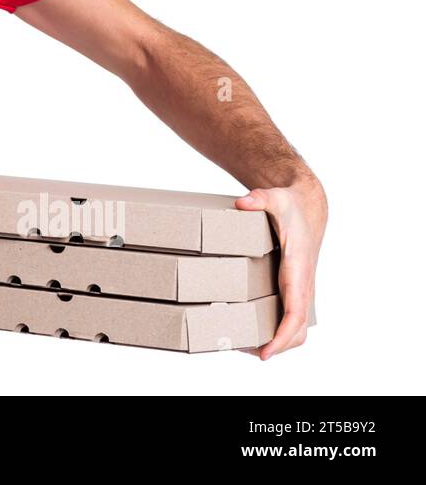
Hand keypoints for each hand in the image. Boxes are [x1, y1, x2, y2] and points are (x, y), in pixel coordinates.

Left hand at [233, 175, 327, 358]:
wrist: (308, 206)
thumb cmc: (291, 205)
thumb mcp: (275, 198)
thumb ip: (260, 198)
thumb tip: (242, 201)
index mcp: (297, 270)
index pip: (295, 313)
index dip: (281, 336)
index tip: (265, 352)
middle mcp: (302, 284)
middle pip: (298, 330)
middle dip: (278, 346)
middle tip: (246, 351)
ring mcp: (299, 288)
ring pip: (296, 326)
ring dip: (278, 340)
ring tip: (244, 345)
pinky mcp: (293, 286)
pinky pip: (290, 315)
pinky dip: (277, 328)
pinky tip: (253, 327)